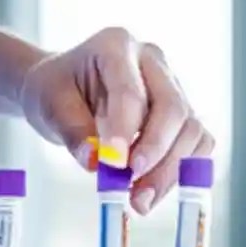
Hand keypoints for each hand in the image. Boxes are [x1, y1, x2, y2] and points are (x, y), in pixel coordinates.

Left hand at [19, 27, 214, 213]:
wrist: (64, 89)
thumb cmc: (55, 89)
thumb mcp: (49, 104)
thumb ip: (72, 132)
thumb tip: (95, 163)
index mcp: (116, 45)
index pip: (130, 90)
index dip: (126, 129)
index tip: (115, 164)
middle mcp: (152, 61)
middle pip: (172, 107)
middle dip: (156, 152)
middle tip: (133, 188)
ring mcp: (172, 86)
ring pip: (190, 129)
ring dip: (170, 170)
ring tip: (139, 201)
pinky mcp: (181, 114)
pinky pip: (197, 143)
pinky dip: (181, 171)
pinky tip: (153, 192)